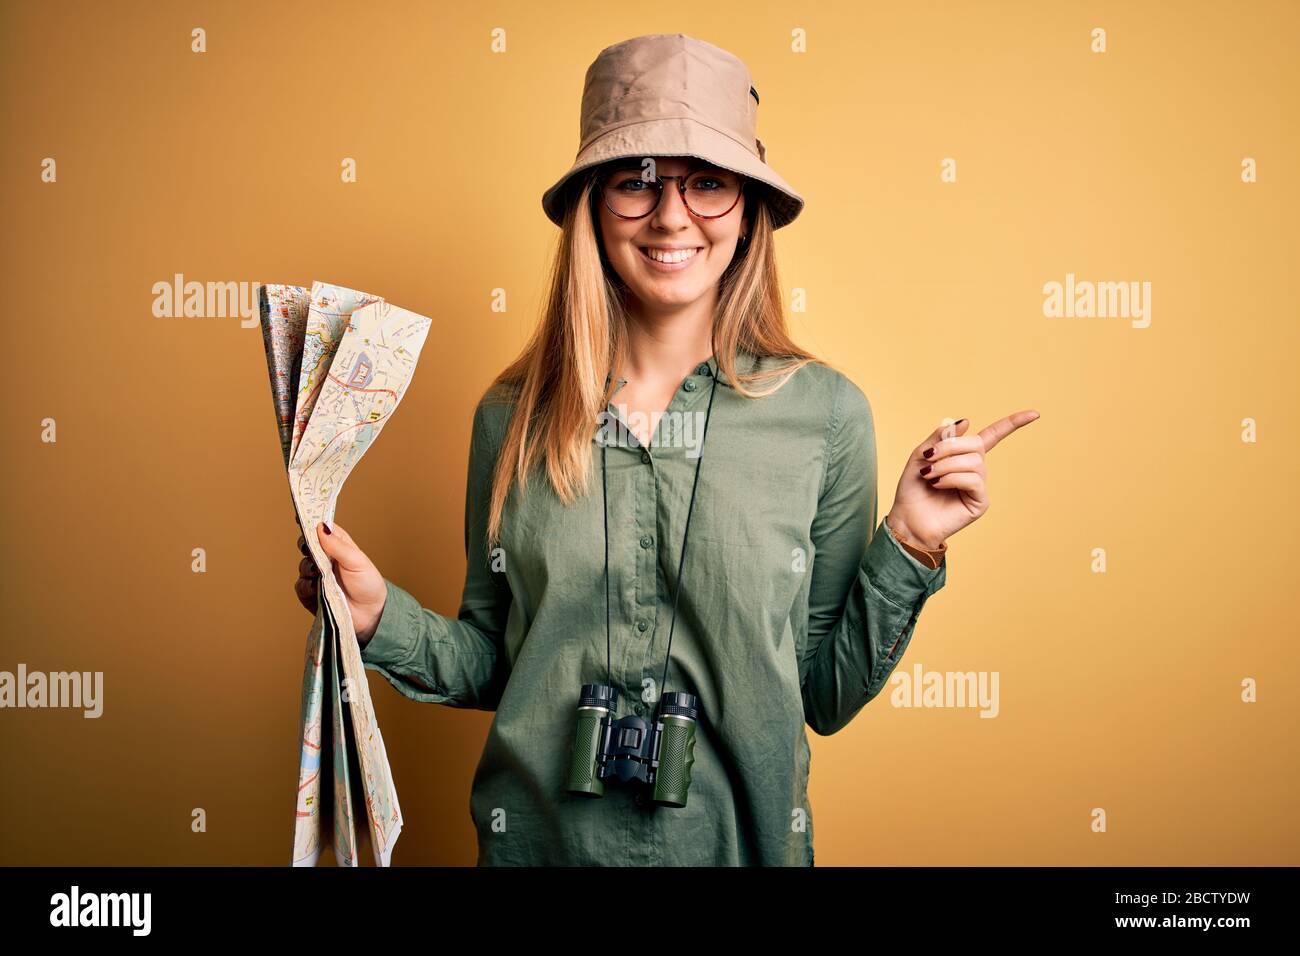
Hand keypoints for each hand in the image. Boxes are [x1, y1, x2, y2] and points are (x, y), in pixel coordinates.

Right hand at [294, 522, 388, 643]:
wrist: (370, 615)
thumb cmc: (368, 585)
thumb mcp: (357, 561)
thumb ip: (338, 545)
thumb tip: (320, 527)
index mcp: (339, 546)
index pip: (321, 529)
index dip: (311, 522)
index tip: (300, 516)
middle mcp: (326, 559)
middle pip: (307, 545)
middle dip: (306, 545)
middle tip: (310, 549)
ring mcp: (317, 576)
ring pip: (303, 565)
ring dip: (309, 568)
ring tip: (321, 574)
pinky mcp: (311, 593)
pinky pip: (300, 586)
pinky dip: (306, 586)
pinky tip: (317, 588)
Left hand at [885, 410, 1040, 549]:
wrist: (908, 520)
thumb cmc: (912, 490)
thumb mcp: (920, 456)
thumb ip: (939, 437)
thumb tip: (967, 421)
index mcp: (963, 456)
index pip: (993, 436)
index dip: (1012, 424)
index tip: (1034, 414)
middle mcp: (975, 470)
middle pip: (978, 444)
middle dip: (950, 446)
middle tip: (929, 458)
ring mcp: (979, 486)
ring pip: (974, 462)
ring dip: (947, 465)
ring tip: (929, 475)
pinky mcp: (980, 502)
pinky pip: (973, 480)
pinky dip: (952, 478)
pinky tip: (938, 485)